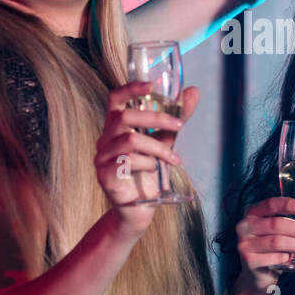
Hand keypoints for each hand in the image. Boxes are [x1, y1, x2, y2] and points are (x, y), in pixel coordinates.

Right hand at [94, 81, 196, 232]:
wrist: (139, 209)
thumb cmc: (148, 172)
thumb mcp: (164, 141)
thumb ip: (175, 119)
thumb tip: (193, 92)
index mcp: (116, 126)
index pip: (115, 98)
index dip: (131, 88)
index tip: (152, 85)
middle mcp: (105, 138)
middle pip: (125, 117)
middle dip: (156, 119)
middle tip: (179, 126)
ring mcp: (102, 157)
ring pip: (131, 140)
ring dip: (158, 147)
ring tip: (174, 159)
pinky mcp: (105, 175)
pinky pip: (128, 162)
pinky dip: (148, 163)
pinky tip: (156, 170)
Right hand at [233, 197, 294, 293]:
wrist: (256, 276)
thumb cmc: (271, 250)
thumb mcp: (285, 235)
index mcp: (253, 213)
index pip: (270, 204)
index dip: (287, 205)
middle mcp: (245, 226)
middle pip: (276, 224)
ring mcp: (245, 244)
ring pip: (277, 242)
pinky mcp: (249, 261)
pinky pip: (276, 258)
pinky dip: (294, 259)